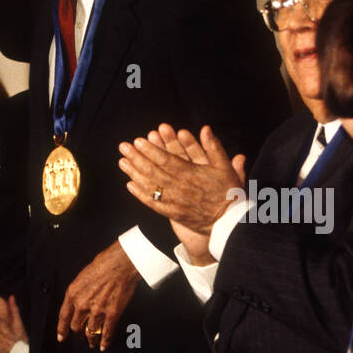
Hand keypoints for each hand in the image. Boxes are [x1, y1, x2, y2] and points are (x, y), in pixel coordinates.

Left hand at [56, 241, 139, 349]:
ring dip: (91, 340)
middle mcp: (82, 304)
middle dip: (78, 333)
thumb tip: (77, 304)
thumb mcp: (82, 277)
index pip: (63, 317)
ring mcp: (97, 311)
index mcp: (73, 293)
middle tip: (81, 336)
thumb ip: (78, 292)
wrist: (120, 264)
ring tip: (92, 343)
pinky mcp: (111, 314)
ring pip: (90, 332)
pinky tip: (104, 345)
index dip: (61, 329)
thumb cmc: (102, 265)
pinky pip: (106, 333)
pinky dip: (105, 341)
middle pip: (76, 327)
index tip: (61, 337)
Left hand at [118, 124, 246, 234]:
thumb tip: (205, 129)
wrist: (230, 224)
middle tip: (123, 146)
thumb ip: (214, 147)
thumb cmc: (229, 193)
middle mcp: (180, 188)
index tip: (139, 141)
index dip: (151, 150)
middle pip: (154, 171)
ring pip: (150, 186)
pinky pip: (153, 203)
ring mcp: (174, 201)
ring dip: (134, 173)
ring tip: (122, 162)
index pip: (167, 160)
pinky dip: (140, 194)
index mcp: (191, 174)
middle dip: (137, 157)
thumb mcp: (225, 167)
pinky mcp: (172, 213)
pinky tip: (129, 184)